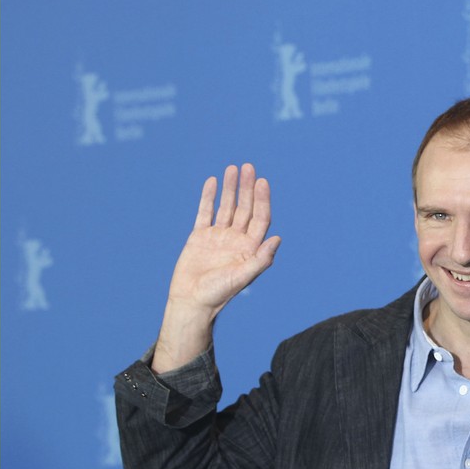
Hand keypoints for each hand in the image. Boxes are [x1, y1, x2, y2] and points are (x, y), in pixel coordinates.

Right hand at [152, 164, 280, 371]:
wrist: (191, 301)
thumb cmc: (219, 294)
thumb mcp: (243, 277)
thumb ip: (261, 259)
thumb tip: (277, 238)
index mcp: (250, 248)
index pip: (259, 218)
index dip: (262, 200)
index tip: (262, 182)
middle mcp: (236, 240)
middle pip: (245, 208)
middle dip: (247, 188)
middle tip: (249, 167)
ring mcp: (218, 237)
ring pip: (227, 207)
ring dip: (231, 188)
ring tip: (233, 168)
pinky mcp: (200, 236)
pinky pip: (205, 212)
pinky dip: (209, 197)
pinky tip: (213, 182)